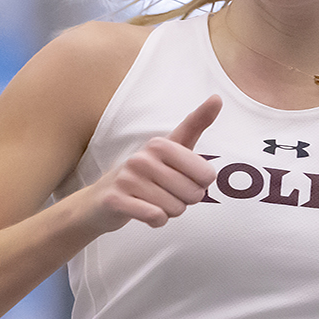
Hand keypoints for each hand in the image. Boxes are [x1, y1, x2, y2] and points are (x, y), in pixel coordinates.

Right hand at [83, 96, 220, 230]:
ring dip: (169, 212)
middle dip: (185, 201)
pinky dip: (156, 221)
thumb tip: (217, 98)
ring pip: (176, 209)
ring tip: (152, 201)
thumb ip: (194, 125)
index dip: (201, 184)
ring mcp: (127, 179)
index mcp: (160, 144)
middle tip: (165, 193)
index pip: (206, 174)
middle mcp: (142, 158)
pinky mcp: (116, 200)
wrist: (101, 200)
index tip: (185, 178)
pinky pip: (156, 217)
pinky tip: (144, 212)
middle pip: (193, 194)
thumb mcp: (170, 148)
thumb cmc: (145, 174)